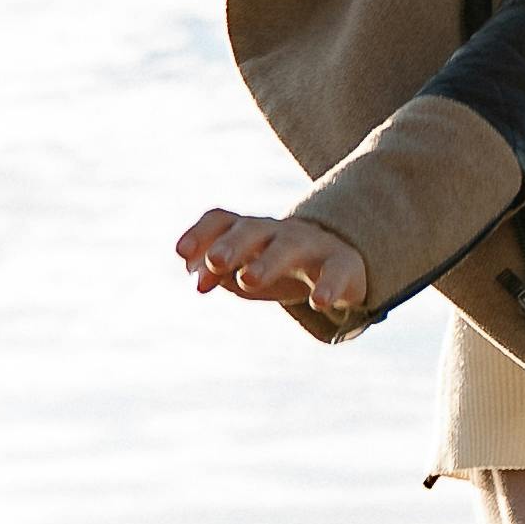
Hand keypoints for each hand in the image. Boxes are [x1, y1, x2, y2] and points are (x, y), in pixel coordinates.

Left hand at [176, 208, 370, 316]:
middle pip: (252, 229)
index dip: (201, 233)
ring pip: (289, 247)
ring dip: (268, 261)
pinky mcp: (343, 265)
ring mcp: (312, 245)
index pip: (222, 220)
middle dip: (232, 244)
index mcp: (250, 231)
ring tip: (248, 280)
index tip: (181, 253)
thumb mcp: (244, 271)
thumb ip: (217, 274)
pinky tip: (319, 303)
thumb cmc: (279, 268)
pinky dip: (328, 286)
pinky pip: (336, 271)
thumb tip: (196, 277)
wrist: (339, 262)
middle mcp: (278, 232)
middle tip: (214, 262)